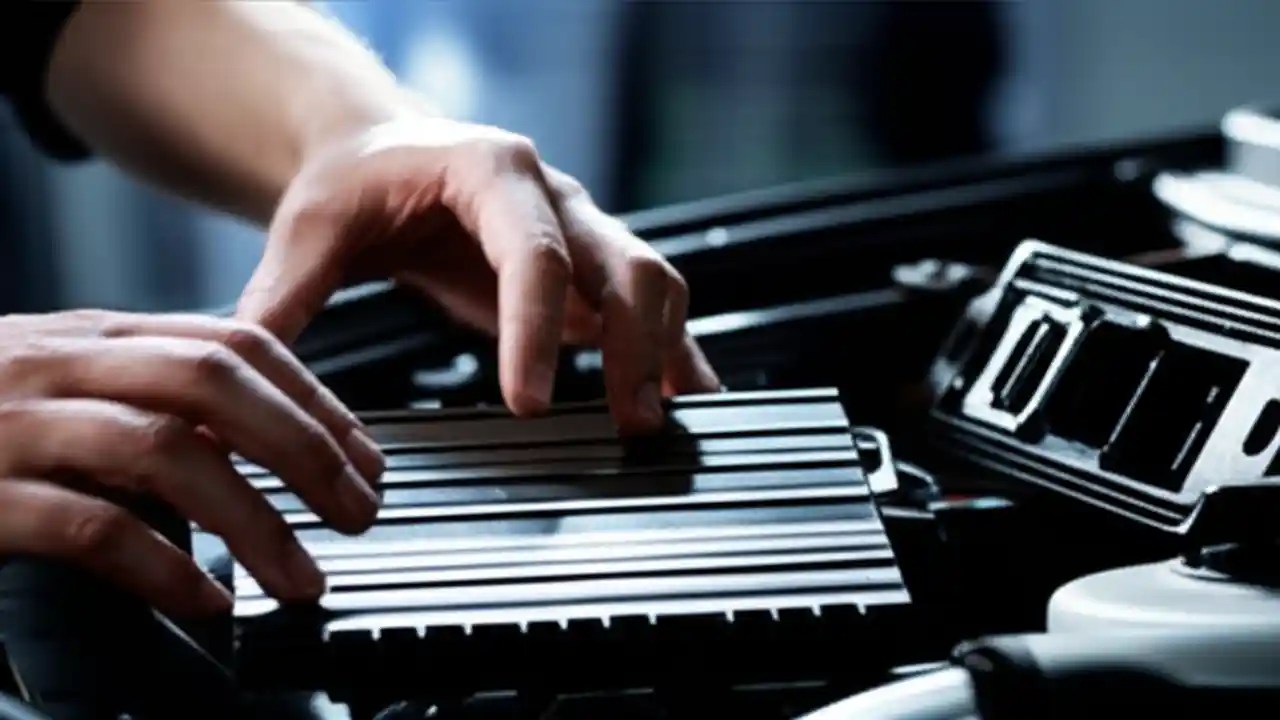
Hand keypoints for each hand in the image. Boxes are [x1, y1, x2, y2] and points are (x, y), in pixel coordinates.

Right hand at [0, 311, 383, 616]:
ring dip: (252, 518)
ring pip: (162, 452)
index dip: (317, 400)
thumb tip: (261, 437)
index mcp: (96, 334)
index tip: (364, 458)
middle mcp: (61, 364)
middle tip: (357, 511)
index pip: (236, 343)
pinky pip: (83, 525)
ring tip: (303, 575)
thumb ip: (149, 394)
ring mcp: (15, 427)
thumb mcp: (66, 381)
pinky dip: (158, 564)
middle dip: (305, 449)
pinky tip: (206, 599)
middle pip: (214, 384)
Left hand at [235, 118, 720, 432]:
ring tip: (654, 422)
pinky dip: (675, 349)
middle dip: (635, 345)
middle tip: (627, 421)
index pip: (532, 251)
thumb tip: (242, 375)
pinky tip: (689, 399)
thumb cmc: (354, 183)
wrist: (385, 151)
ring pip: (654, 281)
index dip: (535, 329)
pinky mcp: (588, 265)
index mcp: (490, 170)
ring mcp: (580, 228)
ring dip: (664, 350)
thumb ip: (283, 298)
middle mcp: (553, 195)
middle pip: (624, 263)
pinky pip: (650, 301)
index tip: (526, 403)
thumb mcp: (311, 230)